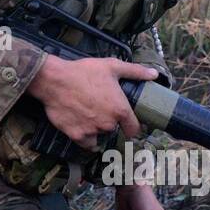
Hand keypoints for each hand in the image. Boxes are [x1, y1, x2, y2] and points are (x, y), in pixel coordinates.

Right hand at [27, 55, 157, 148]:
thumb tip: (154, 75)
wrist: (55, 80)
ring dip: (96, 130)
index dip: (131, 127)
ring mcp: (93, 131)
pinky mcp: (77, 136)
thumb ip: (135, 72)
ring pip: (100, 136)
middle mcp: (108, 124)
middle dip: (109, 122)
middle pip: (114, 130)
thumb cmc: (84, 72)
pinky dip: (85, 137)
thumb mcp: (112, 66)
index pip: (134, 129)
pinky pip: (86, 143)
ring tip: (87, 114)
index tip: (126, 124)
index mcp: (120, 109)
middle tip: (99, 108)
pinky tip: (80, 124)